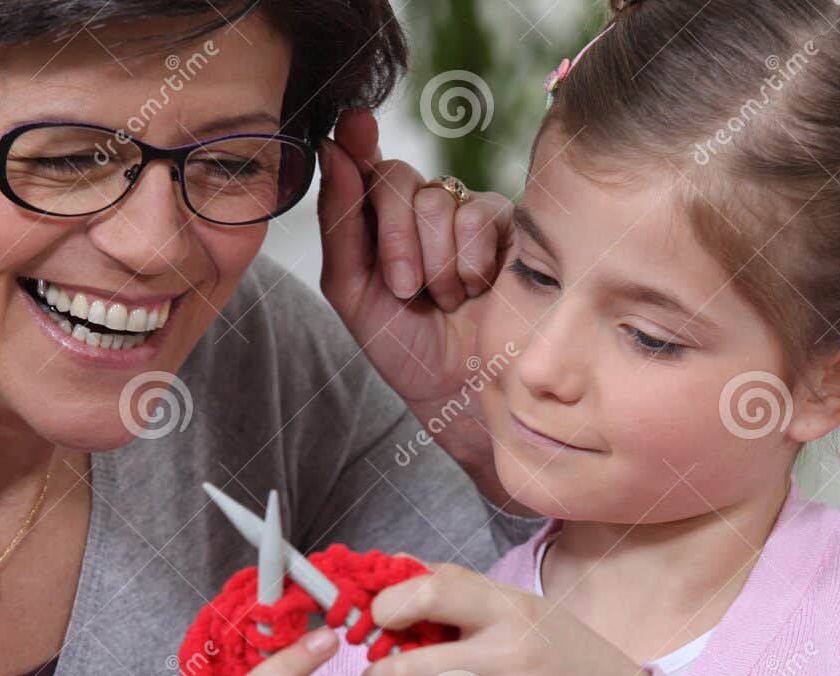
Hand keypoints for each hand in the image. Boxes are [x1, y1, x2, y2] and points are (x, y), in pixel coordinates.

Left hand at [317, 109, 513, 409]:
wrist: (460, 387)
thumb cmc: (404, 344)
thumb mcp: (353, 290)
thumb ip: (339, 221)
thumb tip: (332, 146)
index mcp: (374, 215)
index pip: (361, 160)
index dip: (358, 138)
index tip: (356, 124)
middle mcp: (418, 205)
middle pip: (395, 177)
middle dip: (395, 239)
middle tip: (406, 289)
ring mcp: (462, 210)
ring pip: (438, 202)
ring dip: (437, 265)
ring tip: (446, 299)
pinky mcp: (506, 224)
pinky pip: (479, 215)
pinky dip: (471, 262)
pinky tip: (478, 289)